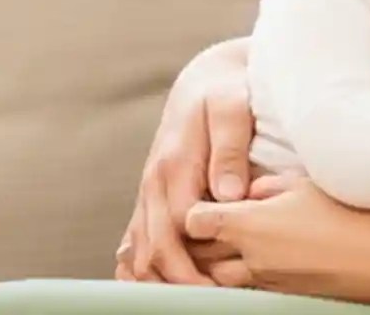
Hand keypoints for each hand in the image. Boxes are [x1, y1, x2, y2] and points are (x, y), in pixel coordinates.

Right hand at [114, 37, 254, 284]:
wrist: (207, 77)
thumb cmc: (227, 90)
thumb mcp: (233, 107)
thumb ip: (229, 147)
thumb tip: (228, 193)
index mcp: (174, 165)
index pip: (178, 228)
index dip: (197, 260)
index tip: (224, 285)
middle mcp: (155, 183)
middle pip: (155, 248)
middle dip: (178, 281)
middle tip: (212, 302)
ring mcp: (150, 191)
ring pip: (140, 249)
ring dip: (158, 279)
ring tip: (190, 300)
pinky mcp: (152, 195)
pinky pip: (137, 239)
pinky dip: (143, 266)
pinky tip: (157, 285)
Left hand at [184, 176, 354, 293]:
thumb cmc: (345, 212)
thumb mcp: (304, 184)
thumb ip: (269, 185)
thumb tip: (252, 190)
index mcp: (250, 223)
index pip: (196, 221)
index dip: (195, 212)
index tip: (205, 203)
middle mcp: (249, 257)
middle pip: (199, 254)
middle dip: (198, 241)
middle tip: (211, 224)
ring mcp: (264, 281)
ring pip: (218, 277)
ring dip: (218, 262)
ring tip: (235, 245)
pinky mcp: (280, 296)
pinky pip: (246, 287)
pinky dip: (244, 275)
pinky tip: (263, 261)